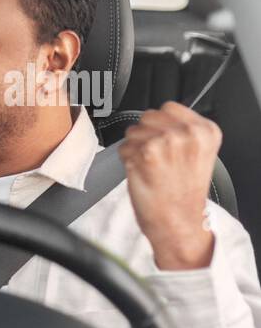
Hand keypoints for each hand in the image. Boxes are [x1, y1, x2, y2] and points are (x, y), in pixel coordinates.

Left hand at [117, 101, 219, 270]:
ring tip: (150, 167)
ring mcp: (167, 141)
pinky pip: (123, 148)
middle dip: (145, 135)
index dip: (159, 123)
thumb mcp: (198, 154)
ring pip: (132, 131)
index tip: (162, 139)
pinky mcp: (146, 153)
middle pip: (147, 116)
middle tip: (155, 158)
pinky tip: (142, 173)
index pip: (168, 106)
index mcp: (206, 130)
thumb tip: (159, 116)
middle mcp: (189, 133)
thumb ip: (183, 131)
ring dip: (134, 148)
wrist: (177, 221)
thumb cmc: (183, 192)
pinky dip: (126, 160)